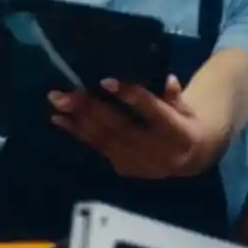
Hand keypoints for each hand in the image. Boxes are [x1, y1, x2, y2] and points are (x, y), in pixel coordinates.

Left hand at [49, 75, 216, 179]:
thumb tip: (169, 80)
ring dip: (77, 120)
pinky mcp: (123, 167)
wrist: (190, 159)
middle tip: (66, 92)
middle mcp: (156, 151)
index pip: (153, 112)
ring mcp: (137, 162)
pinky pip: (97, 148)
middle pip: (120, 127)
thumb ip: (176, 97)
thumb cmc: (184, 122)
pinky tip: (59, 120)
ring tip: (56, 103)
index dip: (131, 97)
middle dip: (90, 108)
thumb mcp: (187, 108)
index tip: (106, 80)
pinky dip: (78, 133)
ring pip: (104, 139)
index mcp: (177, 132)